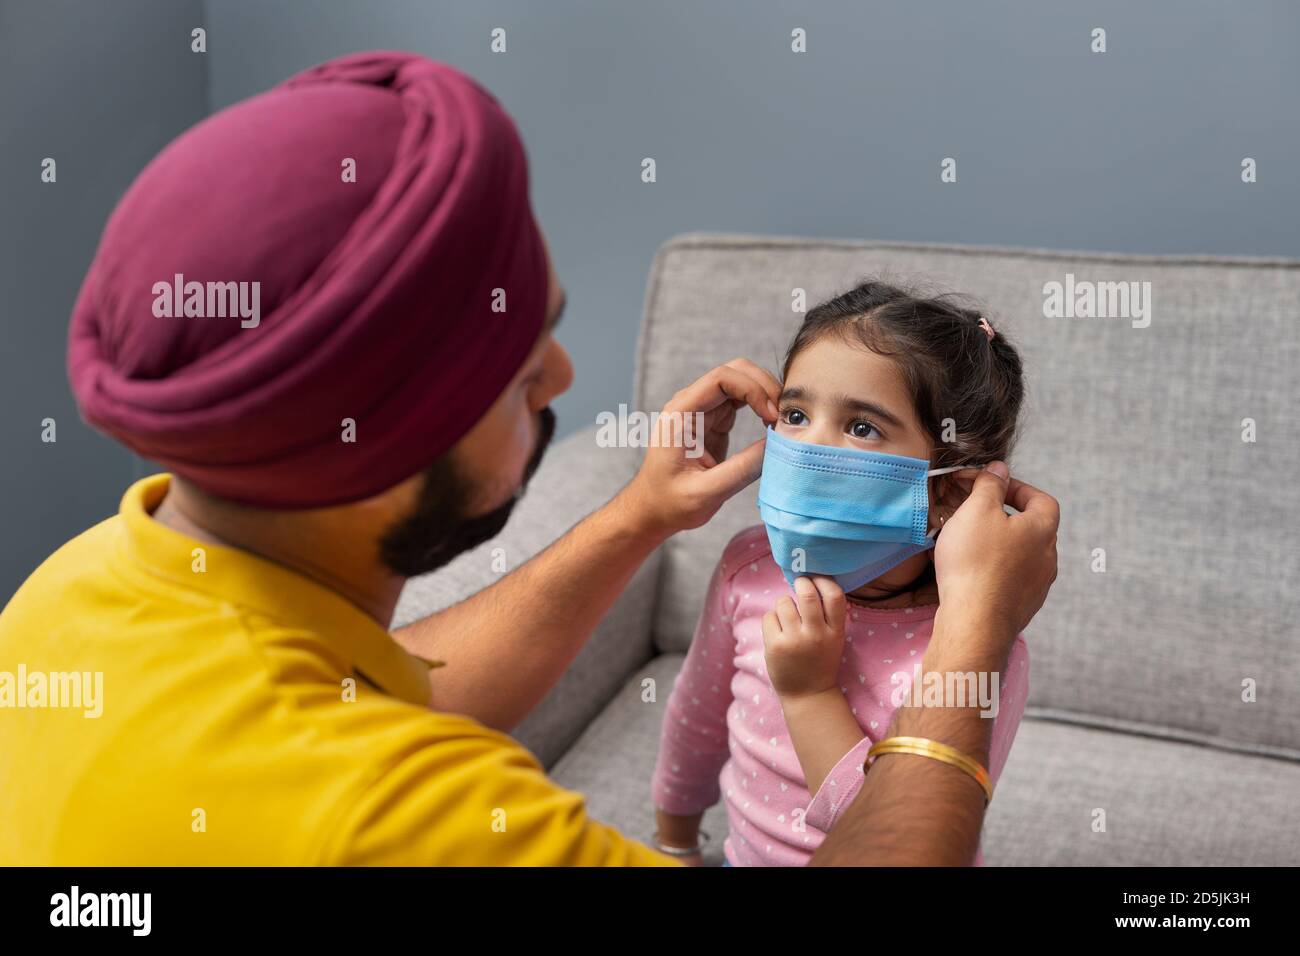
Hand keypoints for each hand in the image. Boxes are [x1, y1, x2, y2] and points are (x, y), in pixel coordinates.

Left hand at [619, 359, 779, 536]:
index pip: (720, 378)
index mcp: (680, 414)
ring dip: (765, 395)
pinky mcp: (714, 421)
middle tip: (784, 415)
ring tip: (781, 421)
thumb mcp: (706, 493)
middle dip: (764, 386)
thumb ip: (741, 470)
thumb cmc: (670, 503)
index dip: (752, 389)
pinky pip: (742, 401)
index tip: (771, 416)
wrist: (654, 510)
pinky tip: (772, 426)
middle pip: (734, 372)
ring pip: (741, 383)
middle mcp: (690, 404)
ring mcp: (703, 410)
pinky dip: (761, 407)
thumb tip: (776, 445)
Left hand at [762, 575, 847, 697]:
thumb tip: (810, 581)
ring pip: (784, 602)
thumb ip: (827, 615)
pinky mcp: (775, 646)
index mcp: (835, 632)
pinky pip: (769, 616)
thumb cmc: (820, 661)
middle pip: (807, 594)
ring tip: (788, 615)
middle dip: (801, 583)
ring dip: (784, 603)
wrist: (808, 695)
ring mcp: (794, 641)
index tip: (817, 580)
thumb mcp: (834, 639)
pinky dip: (772, 618)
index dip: (825, 581)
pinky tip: (778, 630)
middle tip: (800, 585)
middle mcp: (816, 635)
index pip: (835, 596)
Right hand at [933, 461, 1059, 640]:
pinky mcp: (1022, 606)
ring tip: (968, 542)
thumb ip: (989, 485)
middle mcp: (1048, 557)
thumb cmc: (975, 563)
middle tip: (975, 512)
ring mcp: (1037, 585)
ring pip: (1020, 554)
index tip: (992, 486)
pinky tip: (970, 571)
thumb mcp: (977, 510)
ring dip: (998, 544)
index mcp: (1043, 529)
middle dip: (1004, 515)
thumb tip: (999, 469)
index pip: (1041, 499)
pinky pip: (1010, 578)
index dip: (1018, 488)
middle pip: (1031, 527)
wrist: (975, 622)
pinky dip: (994, 569)